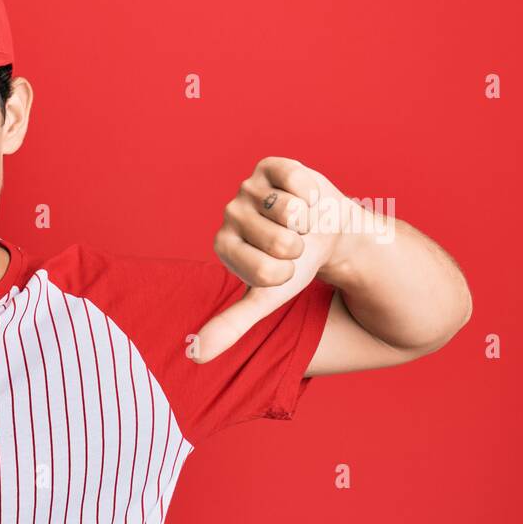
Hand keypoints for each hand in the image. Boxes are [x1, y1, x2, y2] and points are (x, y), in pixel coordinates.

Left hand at [191, 156, 369, 362]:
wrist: (327, 233)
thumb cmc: (294, 267)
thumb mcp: (264, 299)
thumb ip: (231, 325)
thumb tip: (195, 357)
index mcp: (223, 246)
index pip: (266, 271)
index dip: (289, 272)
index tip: (284, 266)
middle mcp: (229, 213)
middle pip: (282, 242)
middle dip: (301, 246)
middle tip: (295, 241)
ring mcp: (249, 187)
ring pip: (292, 212)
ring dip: (309, 221)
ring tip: (300, 221)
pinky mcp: (271, 166)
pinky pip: (298, 182)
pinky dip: (313, 195)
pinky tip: (305, 198)